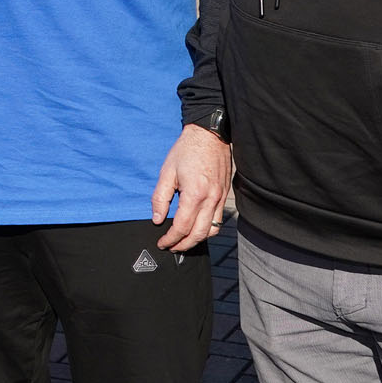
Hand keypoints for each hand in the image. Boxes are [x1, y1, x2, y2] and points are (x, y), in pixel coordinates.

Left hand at [152, 125, 232, 251]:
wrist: (209, 135)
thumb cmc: (186, 151)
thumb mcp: (167, 172)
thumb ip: (160, 198)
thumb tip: (157, 219)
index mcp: (195, 194)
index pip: (182, 227)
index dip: (170, 239)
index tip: (162, 243)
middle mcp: (210, 199)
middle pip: (199, 234)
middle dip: (183, 245)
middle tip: (171, 247)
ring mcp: (220, 198)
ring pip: (212, 230)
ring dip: (197, 240)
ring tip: (183, 241)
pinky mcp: (224, 195)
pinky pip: (218, 220)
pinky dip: (208, 230)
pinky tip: (197, 228)